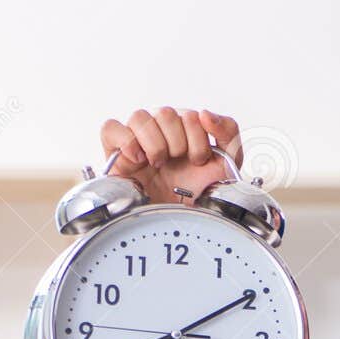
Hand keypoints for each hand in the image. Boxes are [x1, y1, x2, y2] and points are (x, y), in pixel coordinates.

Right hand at [99, 107, 243, 204]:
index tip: (198, 162)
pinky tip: (139, 160)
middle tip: (177, 165)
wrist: (175, 226)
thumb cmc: (195, 196)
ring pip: (140, 117)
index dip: (198, 139)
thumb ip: (228, 132)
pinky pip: (111, 127)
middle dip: (178, 144)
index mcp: (186, 130)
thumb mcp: (226, 165)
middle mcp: (161, 130)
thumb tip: (205, 112)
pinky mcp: (114, 150)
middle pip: (166, 113)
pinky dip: (127, 142)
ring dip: (155, 144)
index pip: (192, 115)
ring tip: (158, 164)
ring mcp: (137, 138)